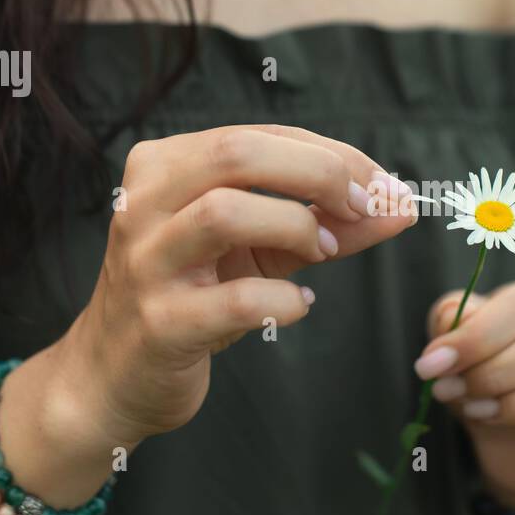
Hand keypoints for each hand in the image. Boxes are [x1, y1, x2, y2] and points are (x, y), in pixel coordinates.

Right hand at [52, 124, 415, 451]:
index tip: (382, 185)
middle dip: (318, 172)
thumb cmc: (194, 298)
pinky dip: (286, 300)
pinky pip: (237, 299)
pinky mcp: (159, 323)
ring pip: (224, 212)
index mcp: (163, 167)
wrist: (113, 377)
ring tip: (321, 254)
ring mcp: (146, 263)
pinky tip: (297, 306)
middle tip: (362, 206)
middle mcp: (144, 204)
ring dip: (296, 227)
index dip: (333, 154)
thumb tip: (401, 205)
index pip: (260, 136)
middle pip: (236, 153)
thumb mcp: (261, 250)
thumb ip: (327, 223)